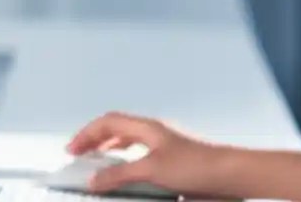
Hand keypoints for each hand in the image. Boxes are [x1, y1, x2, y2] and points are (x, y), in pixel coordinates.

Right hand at [65, 111, 234, 196]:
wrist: (228, 174)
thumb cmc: (197, 165)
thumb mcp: (151, 170)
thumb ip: (120, 175)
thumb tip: (95, 178)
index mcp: (147, 127)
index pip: (108, 122)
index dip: (86, 133)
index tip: (72, 149)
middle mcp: (155, 132)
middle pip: (117, 129)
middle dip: (95, 140)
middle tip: (80, 154)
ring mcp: (164, 144)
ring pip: (129, 141)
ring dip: (110, 150)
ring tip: (98, 164)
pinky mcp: (173, 160)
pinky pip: (141, 155)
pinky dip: (126, 162)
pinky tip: (126, 176)